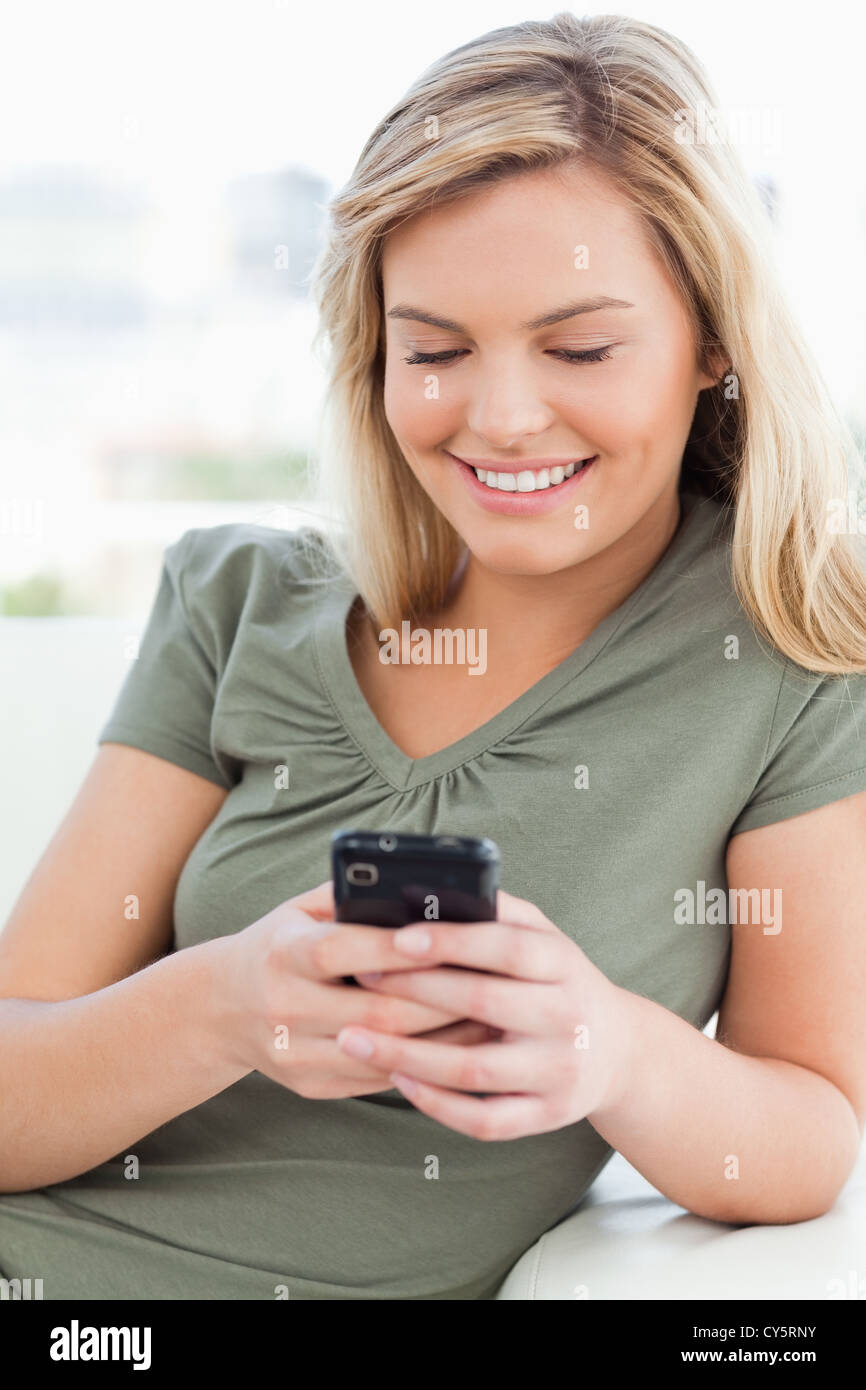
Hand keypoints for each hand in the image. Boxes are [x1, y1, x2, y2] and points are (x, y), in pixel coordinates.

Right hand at [217, 880, 494, 1099]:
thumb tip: (420, 887)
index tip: (441, 937)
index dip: (390, 948)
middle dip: (438, 1000)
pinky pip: (377, 1079)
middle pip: (374, 1013)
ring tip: (489, 1018)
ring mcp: (294, 1055)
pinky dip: (423, 1062)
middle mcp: (282, 1008)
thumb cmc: (279, 945)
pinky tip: (459, 1046)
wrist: (221, 1009)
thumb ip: (351, 898)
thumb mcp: (299, 910)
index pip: (340, 951)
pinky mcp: (310, 1085)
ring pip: (383, 1053)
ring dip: (442, 1039)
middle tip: (490, 985)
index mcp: (280, 954)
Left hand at [335, 888, 636, 1137]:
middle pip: (483, 1004)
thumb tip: (428, 889)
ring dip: (406, 1055)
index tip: (398, 938)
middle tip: (360, 980)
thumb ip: (497, 912)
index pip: (506, 948)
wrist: (619, 1051)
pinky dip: (436, 1104)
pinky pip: (484, 1120)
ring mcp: (558, 1072)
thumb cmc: (558, 981)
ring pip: (473, 1070)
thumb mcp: (544, 937)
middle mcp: (567, 1018)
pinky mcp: (547, 1116)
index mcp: (564, 964)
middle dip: (414, 992)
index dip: (451, 942)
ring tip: (354, 1039)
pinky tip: (398, 1080)